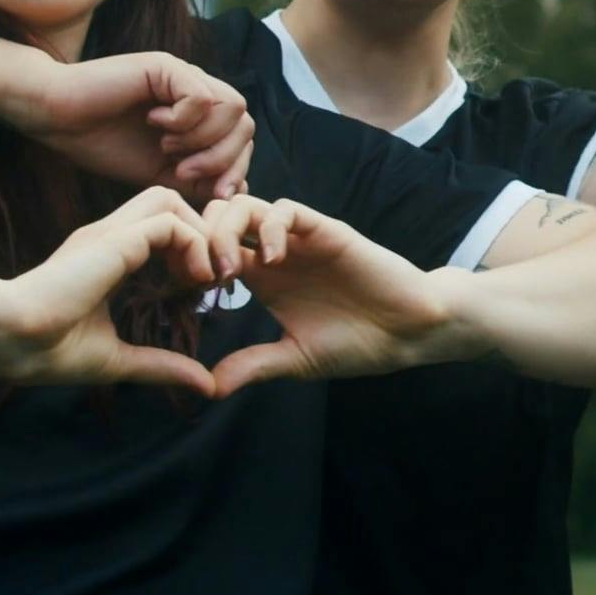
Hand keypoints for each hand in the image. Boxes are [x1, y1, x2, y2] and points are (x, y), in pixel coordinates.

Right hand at [0, 186, 219, 392]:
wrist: (8, 340)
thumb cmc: (47, 351)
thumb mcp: (119, 359)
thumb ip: (162, 366)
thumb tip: (205, 386)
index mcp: (105, 256)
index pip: (157, 225)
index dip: (189, 247)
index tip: (200, 289)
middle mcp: (107, 236)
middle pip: (167, 200)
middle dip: (201, 229)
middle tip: (212, 276)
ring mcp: (107, 234)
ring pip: (169, 199)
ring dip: (200, 232)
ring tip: (206, 276)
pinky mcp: (111, 242)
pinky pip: (168, 223)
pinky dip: (194, 244)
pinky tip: (194, 280)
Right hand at [36, 54, 254, 201]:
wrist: (57, 118)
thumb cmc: (100, 143)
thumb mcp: (158, 174)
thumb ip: (198, 180)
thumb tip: (240, 193)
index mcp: (198, 117)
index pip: (243, 139)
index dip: (235, 169)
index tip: (213, 193)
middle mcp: (197, 92)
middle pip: (245, 124)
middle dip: (222, 159)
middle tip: (182, 171)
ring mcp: (184, 75)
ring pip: (233, 107)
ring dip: (202, 139)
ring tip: (166, 145)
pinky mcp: (167, 66)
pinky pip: (201, 96)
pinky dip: (183, 120)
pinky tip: (154, 122)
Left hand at [194, 196, 470, 393]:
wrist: (407, 331)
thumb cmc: (357, 343)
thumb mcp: (295, 359)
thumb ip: (254, 366)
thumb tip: (210, 389)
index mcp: (262, 279)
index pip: (209, 250)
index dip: (190, 264)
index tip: (188, 294)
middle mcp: (274, 253)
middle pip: (216, 220)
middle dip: (198, 242)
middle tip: (204, 279)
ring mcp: (298, 239)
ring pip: (243, 205)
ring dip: (226, 231)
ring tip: (231, 270)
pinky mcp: (325, 231)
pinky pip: (286, 209)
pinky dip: (268, 227)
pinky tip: (270, 260)